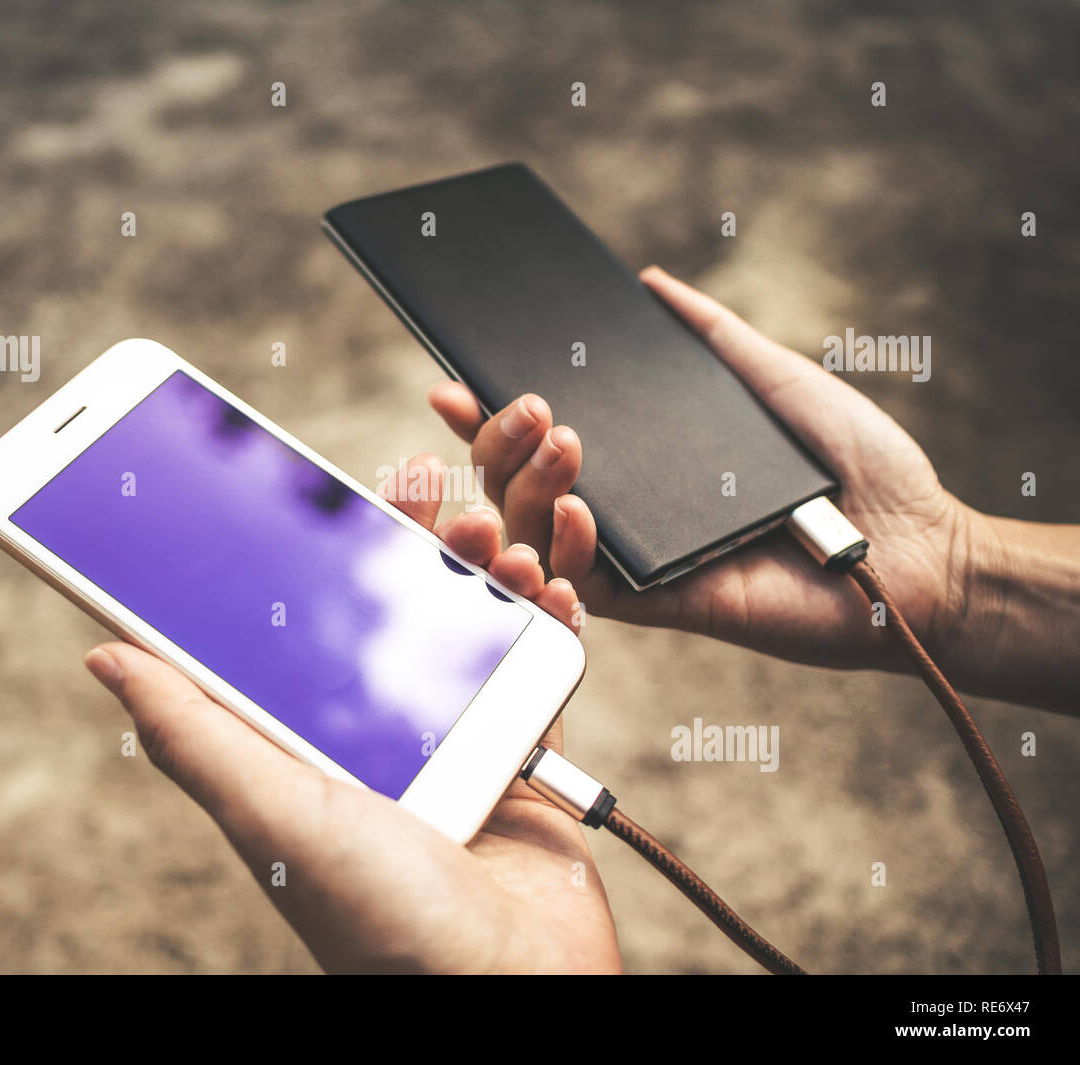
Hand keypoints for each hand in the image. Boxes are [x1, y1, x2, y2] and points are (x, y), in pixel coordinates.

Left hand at [83, 455, 620, 972]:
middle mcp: (367, 738)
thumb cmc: (384, 921)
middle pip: (377, 610)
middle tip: (411, 473)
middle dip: (397, 536)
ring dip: (475, 567)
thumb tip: (104, 655)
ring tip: (490, 525)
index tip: (282, 478)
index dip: (275, 552)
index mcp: (297, 747)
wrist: (516, 986)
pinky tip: (546, 582)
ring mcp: (444, 741)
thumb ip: (194, 734)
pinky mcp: (513, 752)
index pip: (273, 629)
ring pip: (457, 624)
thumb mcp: (274, 813)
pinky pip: (526, 666)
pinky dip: (541, 620)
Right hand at [429, 266, 985, 677]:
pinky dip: (565, 548)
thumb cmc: (857, 464)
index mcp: (640, 461)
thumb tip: (648, 281)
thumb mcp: (774, 379)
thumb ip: (710, 336)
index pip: (539, 437)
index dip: (488, 412)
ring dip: (522, 486)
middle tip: (529, 400)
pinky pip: (580, 586)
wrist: (913, 548)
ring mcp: (632, 561)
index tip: (456, 376)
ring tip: (559, 436)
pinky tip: (580, 508)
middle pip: (515, 484)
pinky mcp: (653, 606)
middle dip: (497, 440)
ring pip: (530, 533)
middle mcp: (623, 510)